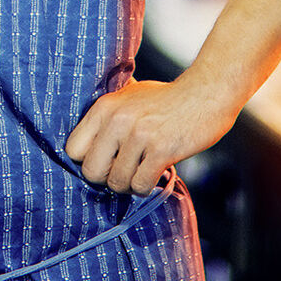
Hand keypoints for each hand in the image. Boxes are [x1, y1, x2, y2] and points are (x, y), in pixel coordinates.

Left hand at [63, 77, 238, 194]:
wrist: (206, 94)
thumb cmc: (167, 98)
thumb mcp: (130, 94)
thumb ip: (108, 113)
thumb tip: (86, 138)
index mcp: (104, 107)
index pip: (73, 149)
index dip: (87, 160)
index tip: (104, 161)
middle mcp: (117, 120)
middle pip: (91, 172)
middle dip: (107, 179)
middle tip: (124, 171)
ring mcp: (139, 135)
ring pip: (117, 183)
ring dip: (131, 184)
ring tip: (142, 171)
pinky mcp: (161, 150)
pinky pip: (141, 185)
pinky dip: (147, 186)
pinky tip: (156, 173)